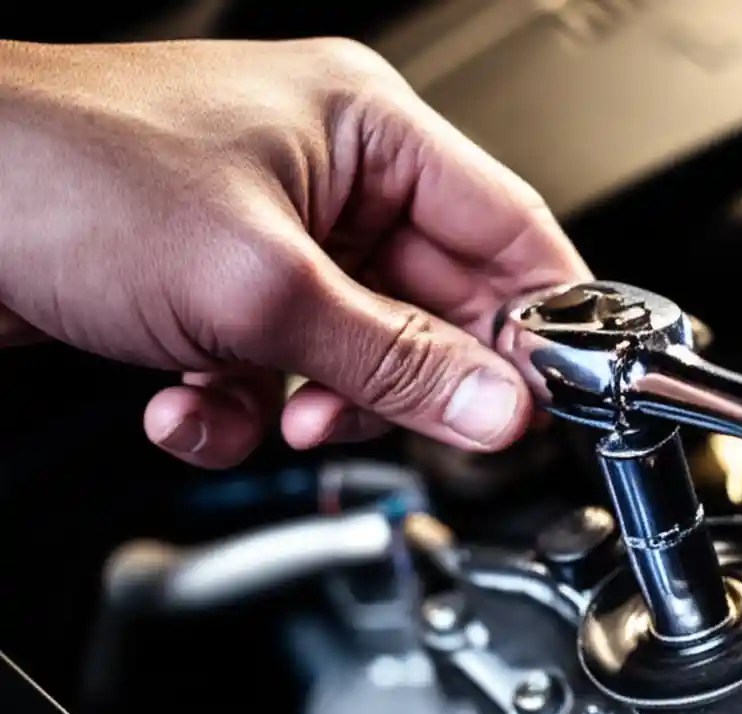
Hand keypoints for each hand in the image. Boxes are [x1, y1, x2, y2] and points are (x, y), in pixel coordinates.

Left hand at [0, 38, 589, 467]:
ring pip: (358, 348)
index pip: (508, 227)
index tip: (553, 393)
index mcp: (368, 128)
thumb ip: (393, 358)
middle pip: (434, 302)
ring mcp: (277, 233)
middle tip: (420, 426)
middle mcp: (333, 177)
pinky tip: (192, 402)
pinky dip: (244, 405)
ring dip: (318, 399)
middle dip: (409, 374)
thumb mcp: (258, 285)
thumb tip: (498, 404)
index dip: (541, 317)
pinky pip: (282, 367)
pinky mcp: (224, 286)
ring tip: (274, 411)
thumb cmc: (57, 172)